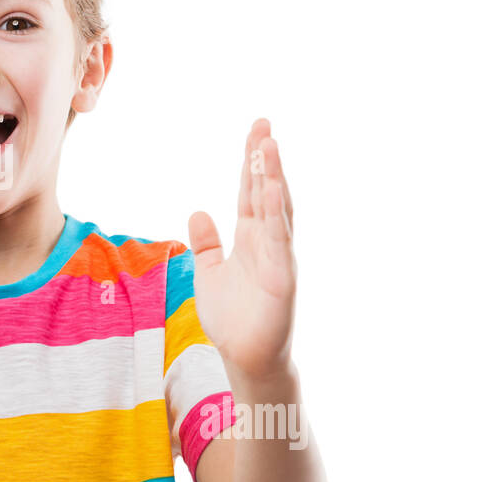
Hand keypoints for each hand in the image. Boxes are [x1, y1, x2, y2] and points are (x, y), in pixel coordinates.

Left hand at [187, 118, 296, 379]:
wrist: (244, 356)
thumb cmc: (232, 318)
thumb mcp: (209, 272)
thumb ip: (206, 243)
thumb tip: (198, 212)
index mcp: (250, 238)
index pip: (250, 191)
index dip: (251, 162)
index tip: (255, 131)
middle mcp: (267, 241)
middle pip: (265, 192)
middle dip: (264, 159)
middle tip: (263, 125)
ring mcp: (277, 256)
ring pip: (276, 209)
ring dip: (273, 177)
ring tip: (270, 145)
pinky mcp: (282, 277)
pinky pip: (279, 240)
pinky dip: (276, 213)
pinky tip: (272, 189)